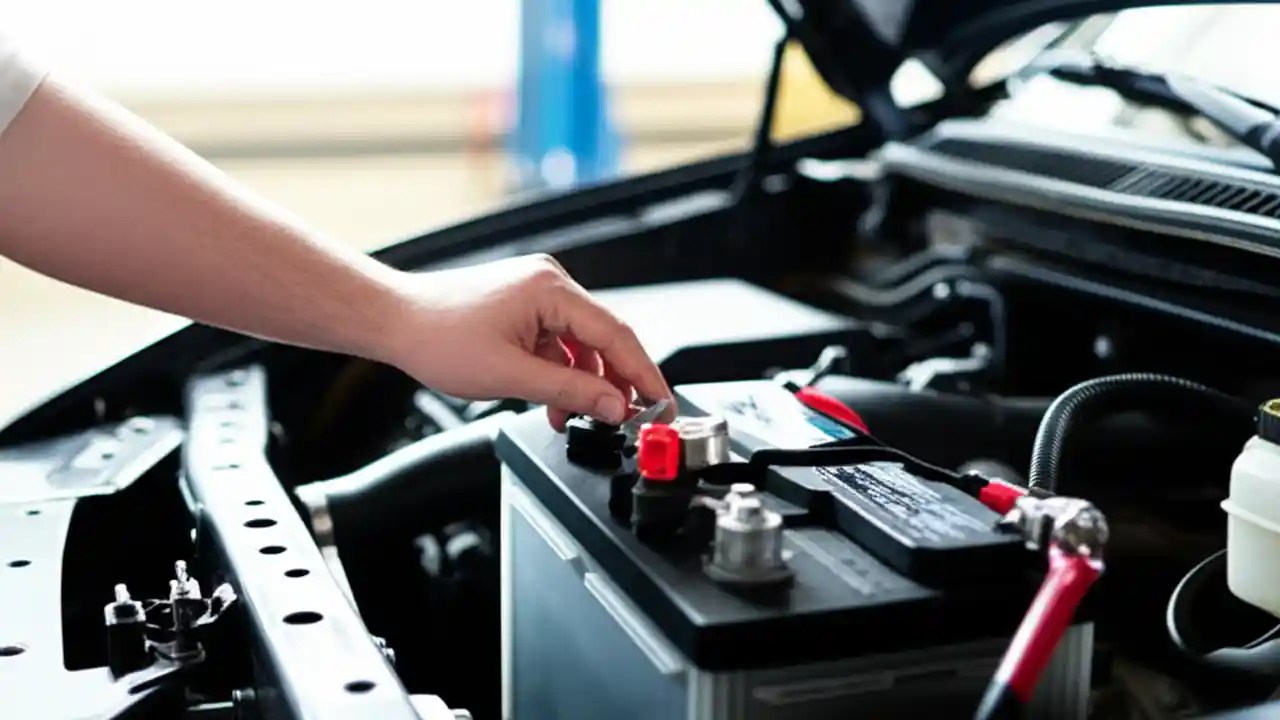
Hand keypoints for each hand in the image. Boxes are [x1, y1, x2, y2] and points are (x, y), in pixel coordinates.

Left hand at [380, 254, 672, 429]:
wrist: (394, 321)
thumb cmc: (437, 337)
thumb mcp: (512, 376)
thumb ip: (570, 392)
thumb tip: (613, 405)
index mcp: (551, 289)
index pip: (616, 334)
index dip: (643, 373)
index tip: (660, 402)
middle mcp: (549, 283)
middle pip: (603, 338)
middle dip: (614, 382)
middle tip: (627, 417)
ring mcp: (536, 293)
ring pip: (581, 344)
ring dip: (583, 382)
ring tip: (575, 416)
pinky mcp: (524, 307)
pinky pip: (559, 342)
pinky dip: (562, 372)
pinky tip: (554, 400)